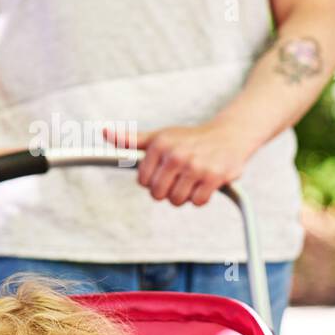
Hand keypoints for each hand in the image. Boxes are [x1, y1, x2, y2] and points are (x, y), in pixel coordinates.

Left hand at [102, 120, 253, 206]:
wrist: (229, 135)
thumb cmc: (189, 139)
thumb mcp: (160, 137)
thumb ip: (131, 140)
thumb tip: (105, 132)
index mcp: (160, 145)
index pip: (143, 181)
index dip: (152, 181)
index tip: (163, 172)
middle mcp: (176, 154)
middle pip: (158, 194)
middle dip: (167, 190)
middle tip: (178, 178)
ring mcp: (196, 166)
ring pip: (177, 200)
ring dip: (184, 195)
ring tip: (192, 178)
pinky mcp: (214, 177)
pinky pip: (197, 202)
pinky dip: (200, 197)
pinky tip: (205, 182)